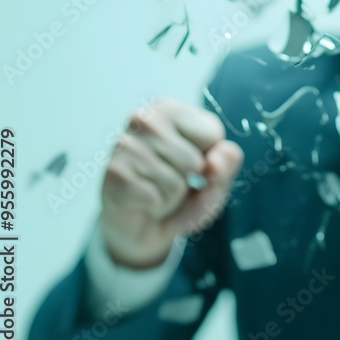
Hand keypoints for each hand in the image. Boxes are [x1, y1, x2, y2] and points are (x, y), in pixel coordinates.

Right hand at [100, 98, 242, 267]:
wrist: (141, 229)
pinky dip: (154, 206)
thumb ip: (226, 165)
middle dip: (189, 181)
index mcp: (171, 109)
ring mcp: (124, 144)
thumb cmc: (181, 195)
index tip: (192, 164)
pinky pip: (153, 197)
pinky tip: (141, 200)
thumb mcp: (216, 180)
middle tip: (169, 182)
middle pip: (194, 160)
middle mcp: (144, 118)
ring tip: (155, 190)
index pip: (212, 134)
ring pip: (175, 182)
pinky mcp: (113, 173)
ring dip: (171, 196)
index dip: (210, 159)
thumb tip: (215, 160)